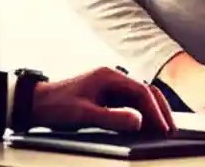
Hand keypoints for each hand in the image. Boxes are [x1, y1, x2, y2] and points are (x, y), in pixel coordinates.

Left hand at [31, 66, 175, 133]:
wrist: (34, 104)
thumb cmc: (56, 106)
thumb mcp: (84, 115)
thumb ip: (113, 118)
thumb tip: (139, 121)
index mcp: (109, 76)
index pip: (142, 92)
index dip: (155, 111)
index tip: (163, 127)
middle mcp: (112, 78)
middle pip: (145, 92)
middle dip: (159, 110)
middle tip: (170, 129)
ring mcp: (109, 87)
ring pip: (139, 98)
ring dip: (151, 113)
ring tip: (162, 129)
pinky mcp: (105, 96)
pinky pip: (129, 104)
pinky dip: (140, 115)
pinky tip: (144, 126)